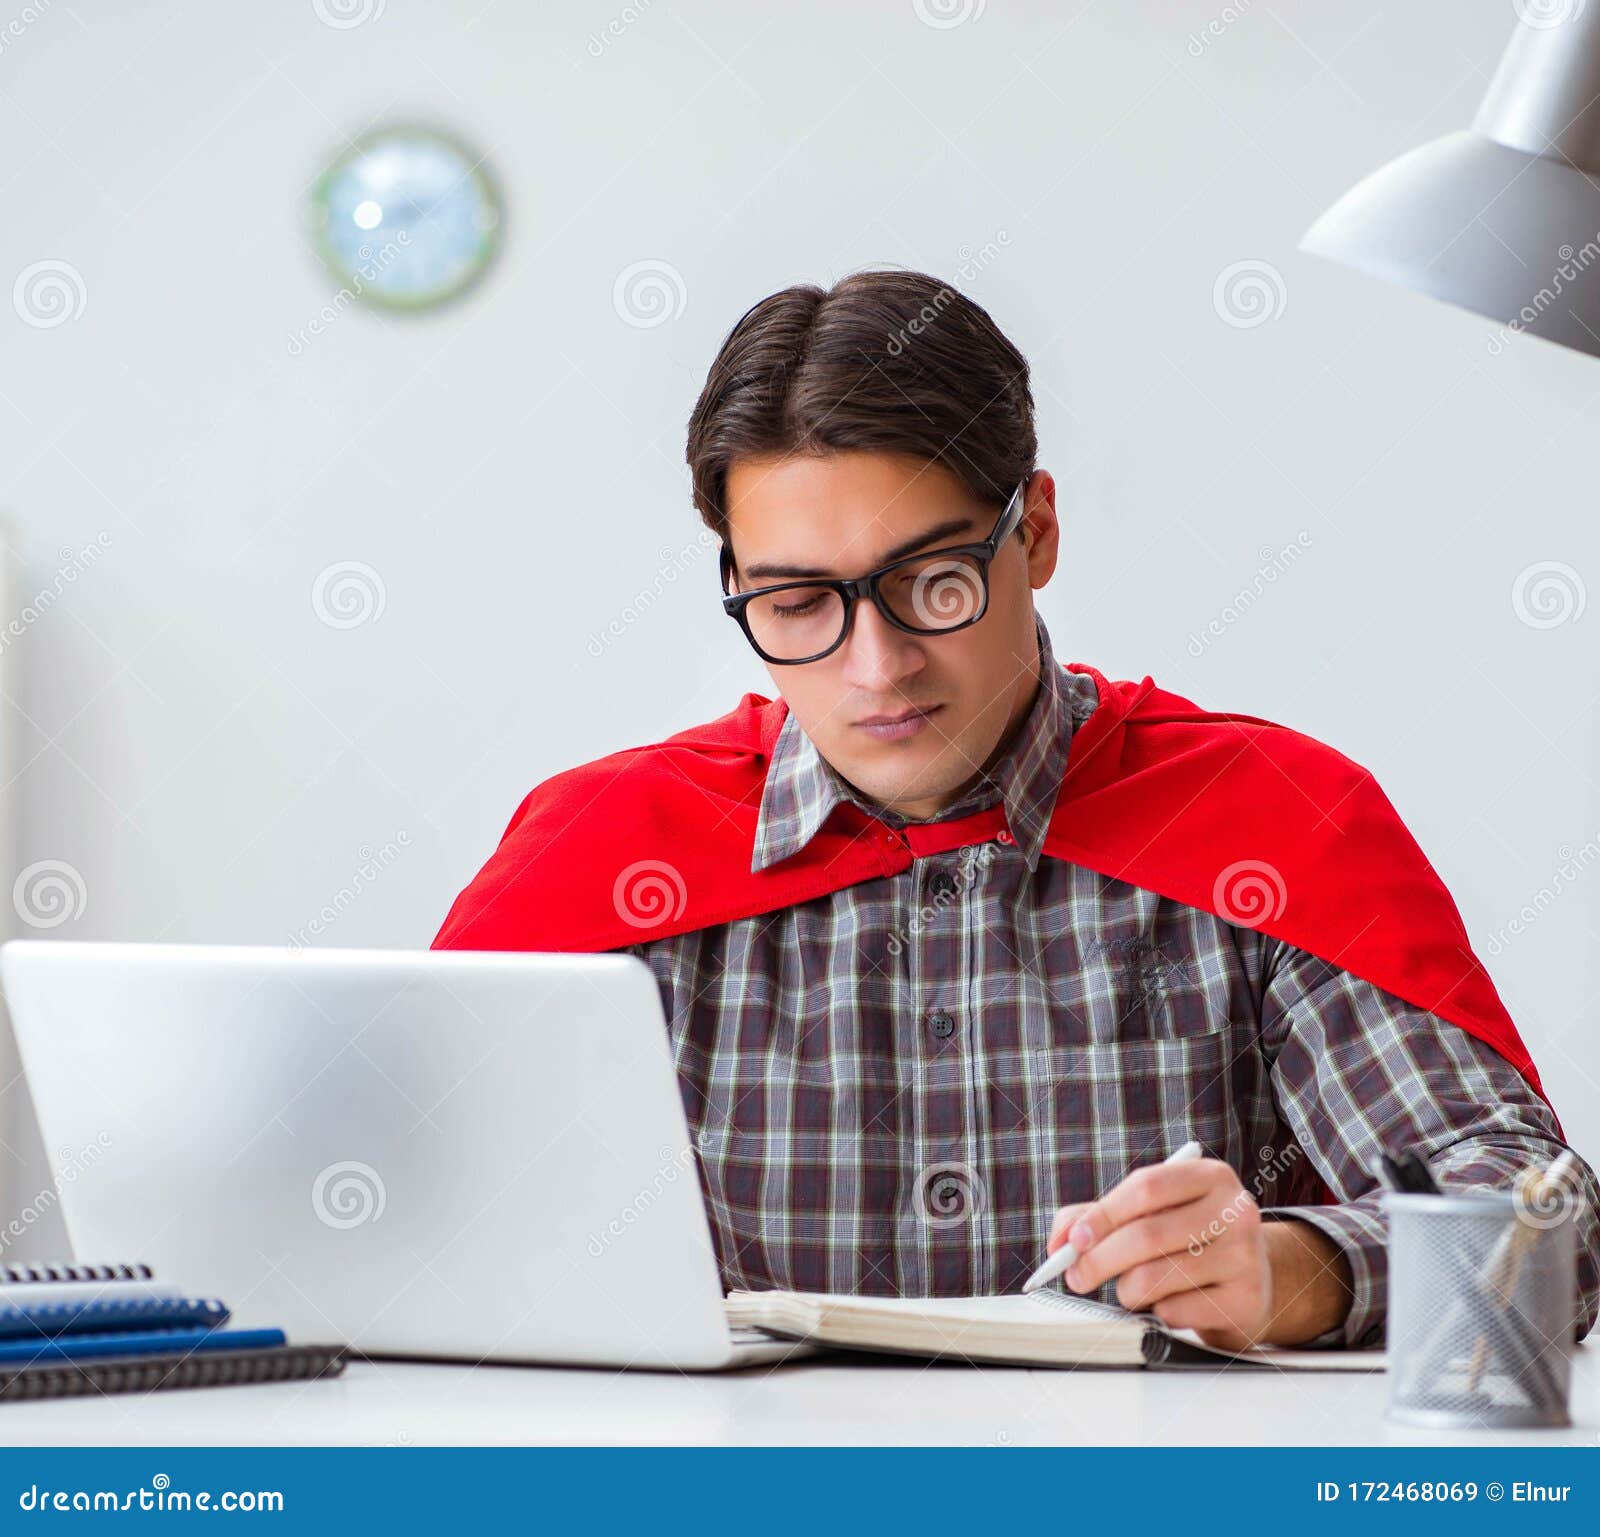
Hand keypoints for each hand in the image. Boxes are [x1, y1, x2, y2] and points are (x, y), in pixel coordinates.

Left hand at [1047, 1156, 1349, 1349]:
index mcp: (1210, 1177)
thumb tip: (1061, 1240)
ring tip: (1131, 1289)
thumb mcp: (1152, 1215)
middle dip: (1099, 1260)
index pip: (1146, 1187)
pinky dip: (1157, 1312)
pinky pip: (1174, 1311)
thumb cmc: (1189, 1242)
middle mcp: (1235, 1211)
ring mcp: (1246, 1256)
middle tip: (1076, 1276)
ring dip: (1126, 1290)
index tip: (1074, 1240)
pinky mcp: (1246, 1300)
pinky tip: (1169, 1304)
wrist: (1252, 1284)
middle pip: (1146, 1235)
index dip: (1103, 1214)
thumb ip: (1098, 1216)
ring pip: (1155, 1277)